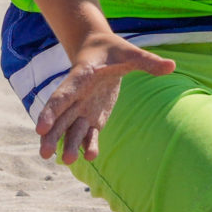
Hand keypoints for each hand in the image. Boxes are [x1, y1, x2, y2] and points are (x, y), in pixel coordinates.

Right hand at [34, 31, 174, 163]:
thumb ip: (147, 62)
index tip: (40, 128)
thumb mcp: (130, 53)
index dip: (50, 112)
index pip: (61, 97)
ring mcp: (82, 109)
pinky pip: (88, 134)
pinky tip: (89, 158)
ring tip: (65, 161)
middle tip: (45, 153)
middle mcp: (76, 96)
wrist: (101, 51)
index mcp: (79, 78)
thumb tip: (171, 66)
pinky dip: (88, 145)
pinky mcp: (92, 117)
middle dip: (52, 136)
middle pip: (60, 118)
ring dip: (67, 145)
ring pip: (70, 129)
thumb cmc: (114, 50)